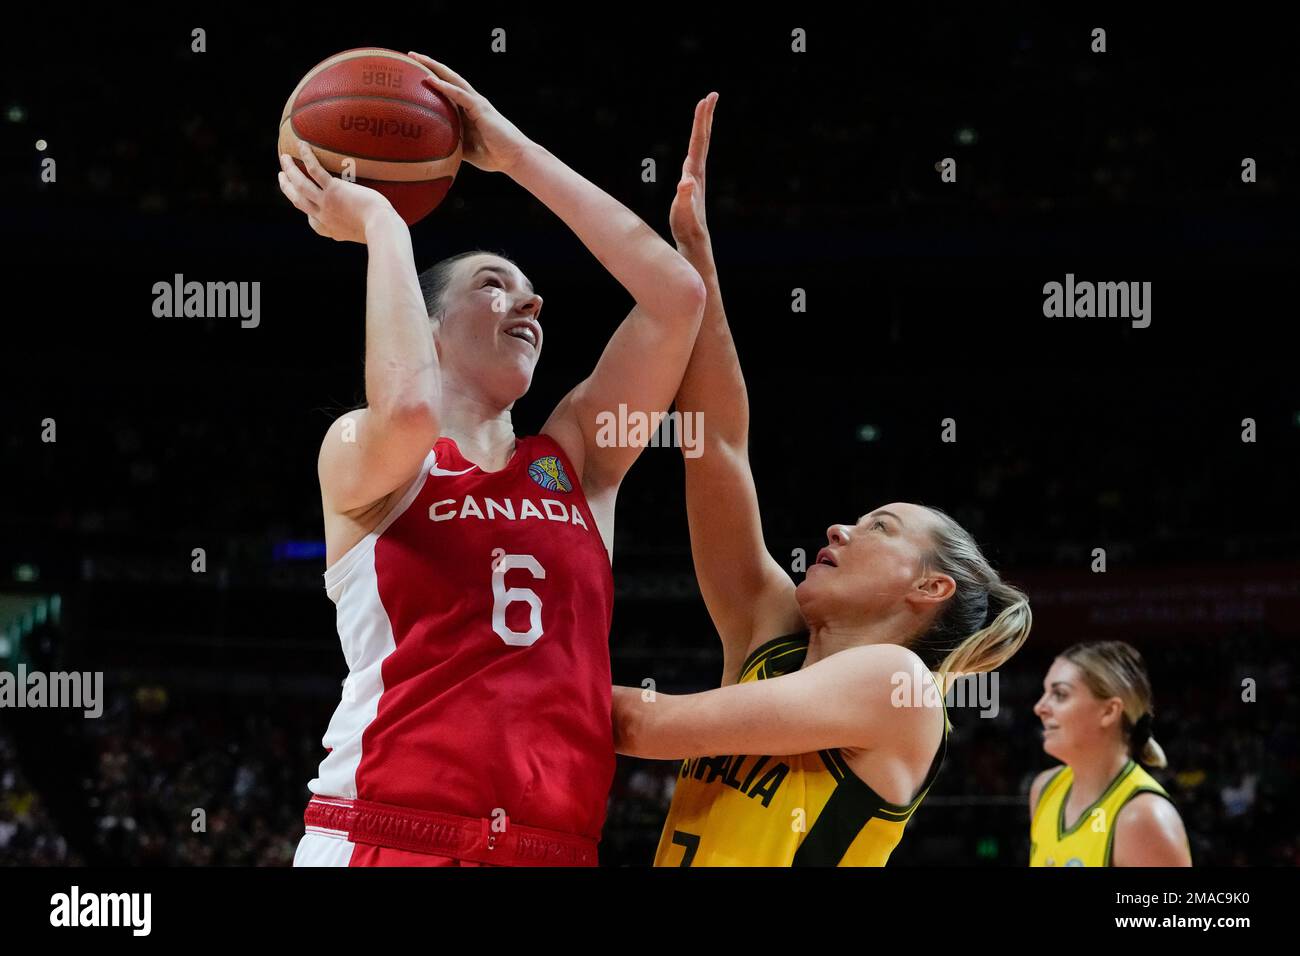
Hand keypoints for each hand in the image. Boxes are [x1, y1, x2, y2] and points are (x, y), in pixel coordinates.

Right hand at [277, 142, 395, 242]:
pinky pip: (315, 171)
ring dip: (289, 170)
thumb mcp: (372, 232)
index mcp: (332, 229)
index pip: (314, 223)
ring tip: (283, 157)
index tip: (308, 210)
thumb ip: (369, 224)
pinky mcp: (333, 190)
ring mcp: (326, 203)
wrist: (381, 228)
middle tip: (281, 176)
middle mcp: (324, 217)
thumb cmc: (384, 231)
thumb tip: (380, 218)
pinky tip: (301, 144)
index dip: (308, 215)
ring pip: (300, 185)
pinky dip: (306, 157)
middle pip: (298, 201)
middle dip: (287, 189)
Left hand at [407, 51, 531, 174]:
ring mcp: (476, 103)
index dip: (433, 79)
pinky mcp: (480, 108)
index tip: (414, 72)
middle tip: (410, 56)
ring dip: (434, 68)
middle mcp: (471, 102)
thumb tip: (433, 149)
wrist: (514, 157)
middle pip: (448, 78)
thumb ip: (452, 144)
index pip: (448, 90)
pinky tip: (430, 80)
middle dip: (429, 65)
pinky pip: (459, 95)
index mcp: (468, 110)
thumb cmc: (494, 156)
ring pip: (452, 80)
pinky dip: (445, 87)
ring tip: (416, 58)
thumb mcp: (466, 150)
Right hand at [669, 92, 717, 246]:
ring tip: (704, 111)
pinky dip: (695, 144)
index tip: (705, 100)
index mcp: (695, 174)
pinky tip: (694, 144)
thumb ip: (683, 198)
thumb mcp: (682, 213)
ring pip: (699, 146)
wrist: (694, 242)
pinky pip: (694, 156)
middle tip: (711, 95)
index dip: (701, 121)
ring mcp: (695, 177)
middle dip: (705, 117)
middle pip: (702, 139)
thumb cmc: (686, 228)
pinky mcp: (691, 184)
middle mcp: (697, 172)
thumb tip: (686, 181)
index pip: (698, 142)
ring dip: (702, 127)